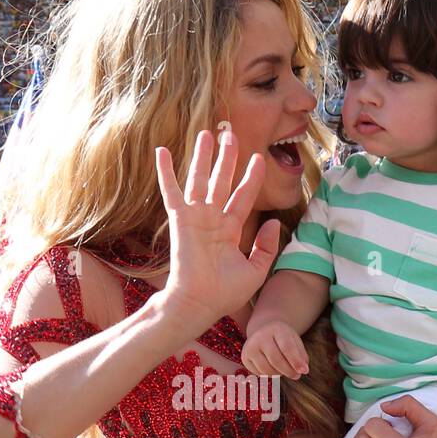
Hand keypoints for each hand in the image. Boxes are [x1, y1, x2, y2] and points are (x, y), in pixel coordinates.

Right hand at [155, 128, 275, 335]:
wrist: (199, 304)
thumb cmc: (224, 294)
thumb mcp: (256, 271)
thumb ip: (267, 247)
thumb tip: (275, 222)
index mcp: (230, 230)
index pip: (243, 197)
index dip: (252, 178)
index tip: (259, 159)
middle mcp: (212, 219)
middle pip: (221, 181)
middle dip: (226, 158)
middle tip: (229, 135)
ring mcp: (196, 218)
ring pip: (199, 179)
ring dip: (202, 157)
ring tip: (206, 133)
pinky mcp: (180, 220)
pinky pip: (171, 192)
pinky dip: (165, 172)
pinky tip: (161, 151)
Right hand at [241, 321, 307, 377]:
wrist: (263, 331)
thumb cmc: (283, 338)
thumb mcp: (295, 341)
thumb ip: (301, 355)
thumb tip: (303, 370)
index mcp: (276, 329)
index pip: (287, 347)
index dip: (296, 361)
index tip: (304, 371)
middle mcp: (260, 336)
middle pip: (276, 360)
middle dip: (288, 371)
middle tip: (297, 376)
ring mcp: (250, 347)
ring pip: (267, 369)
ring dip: (279, 374)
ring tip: (285, 371)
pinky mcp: (245, 357)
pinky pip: (259, 373)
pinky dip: (269, 375)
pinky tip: (273, 368)